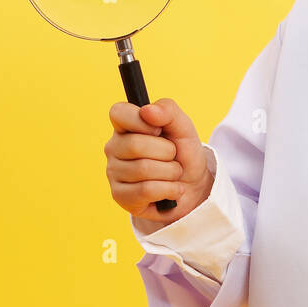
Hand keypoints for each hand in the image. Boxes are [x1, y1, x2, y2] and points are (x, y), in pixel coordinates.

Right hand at [105, 98, 213, 223]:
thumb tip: (147, 110)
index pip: (118, 113)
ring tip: (172, 174)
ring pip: (143, 169)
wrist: (193, 186)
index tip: (158, 130)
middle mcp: (114, 148)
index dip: (142, 121)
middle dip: (166, 152)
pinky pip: (146, 190)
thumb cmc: (183, 153)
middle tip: (172, 157)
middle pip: (136, 145)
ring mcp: (114, 172)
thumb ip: (168, 110)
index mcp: (125, 126)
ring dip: (170, 172)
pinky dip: (168, 190)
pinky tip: (171, 190)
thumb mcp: (183, 127)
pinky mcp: (120, 196)